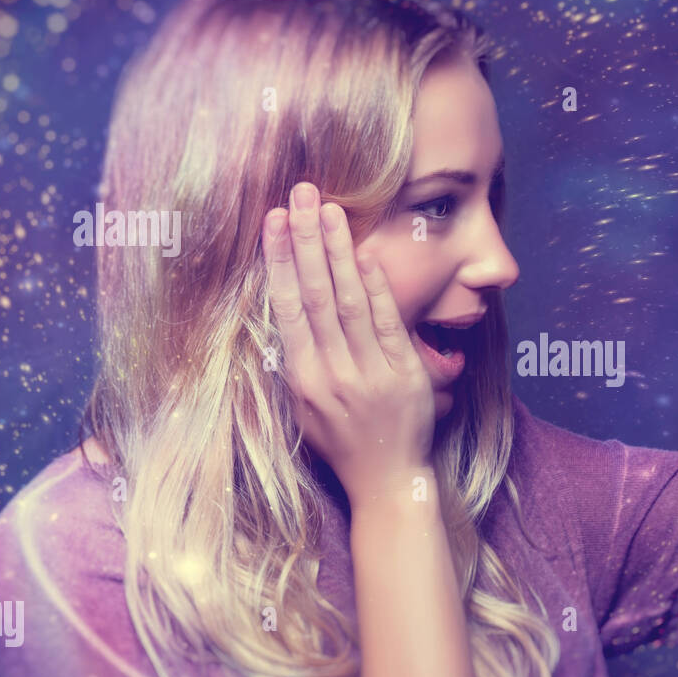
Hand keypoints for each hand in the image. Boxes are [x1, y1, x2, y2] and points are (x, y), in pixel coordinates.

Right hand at [262, 182, 434, 503]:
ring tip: (329, 210)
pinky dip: (377, 286)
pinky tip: (367, 254)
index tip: (273, 221)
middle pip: (316, 295)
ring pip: (350, 301)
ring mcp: (370, 372)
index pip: (286, 308)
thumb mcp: (304, 408)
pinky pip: (388, 322)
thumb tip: (286, 309)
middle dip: (306, 240)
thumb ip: (297, 360)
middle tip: (301, 195)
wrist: (386, 481)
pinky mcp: (404, 374)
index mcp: (302, 379)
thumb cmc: (341, 443)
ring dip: (339, 251)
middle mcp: (332, 373)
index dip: (279, 261)